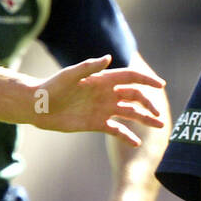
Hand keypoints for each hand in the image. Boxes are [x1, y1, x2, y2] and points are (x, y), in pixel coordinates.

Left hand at [35, 56, 166, 141]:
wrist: (39, 107)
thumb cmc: (52, 87)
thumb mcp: (70, 75)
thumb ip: (89, 67)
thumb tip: (109, 58)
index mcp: (103, 80)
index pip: (131, 78)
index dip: (147, 80)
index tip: (161, 85)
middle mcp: (107, 94)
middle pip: (135, 97)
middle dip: (149, 104)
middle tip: (158, 115)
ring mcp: (104, 109)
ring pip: (131, 113)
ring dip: (145, 119)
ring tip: (160, 126)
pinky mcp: (98, 123)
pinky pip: (117, 130)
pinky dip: (128, 136)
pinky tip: (137, 143)